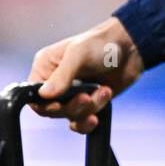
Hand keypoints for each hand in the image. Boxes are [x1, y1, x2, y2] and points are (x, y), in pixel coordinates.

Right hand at [28, 17, 144, 133]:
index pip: (34, 96)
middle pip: (52, 110)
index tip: (61, 103)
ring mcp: (71, 95)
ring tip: (103, 91)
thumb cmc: (101, 43)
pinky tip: (100, 106)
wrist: (130, 47)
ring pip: (70, 116)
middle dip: (72, 106)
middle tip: (87, 96)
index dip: (46, 104)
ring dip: (88, 109)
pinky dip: (90, 119)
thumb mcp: (78, 55)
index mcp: (45, 68)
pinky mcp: (87, 103)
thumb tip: (43, 95)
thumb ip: (61, 76)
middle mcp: (55, 83)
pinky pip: (80, 122)